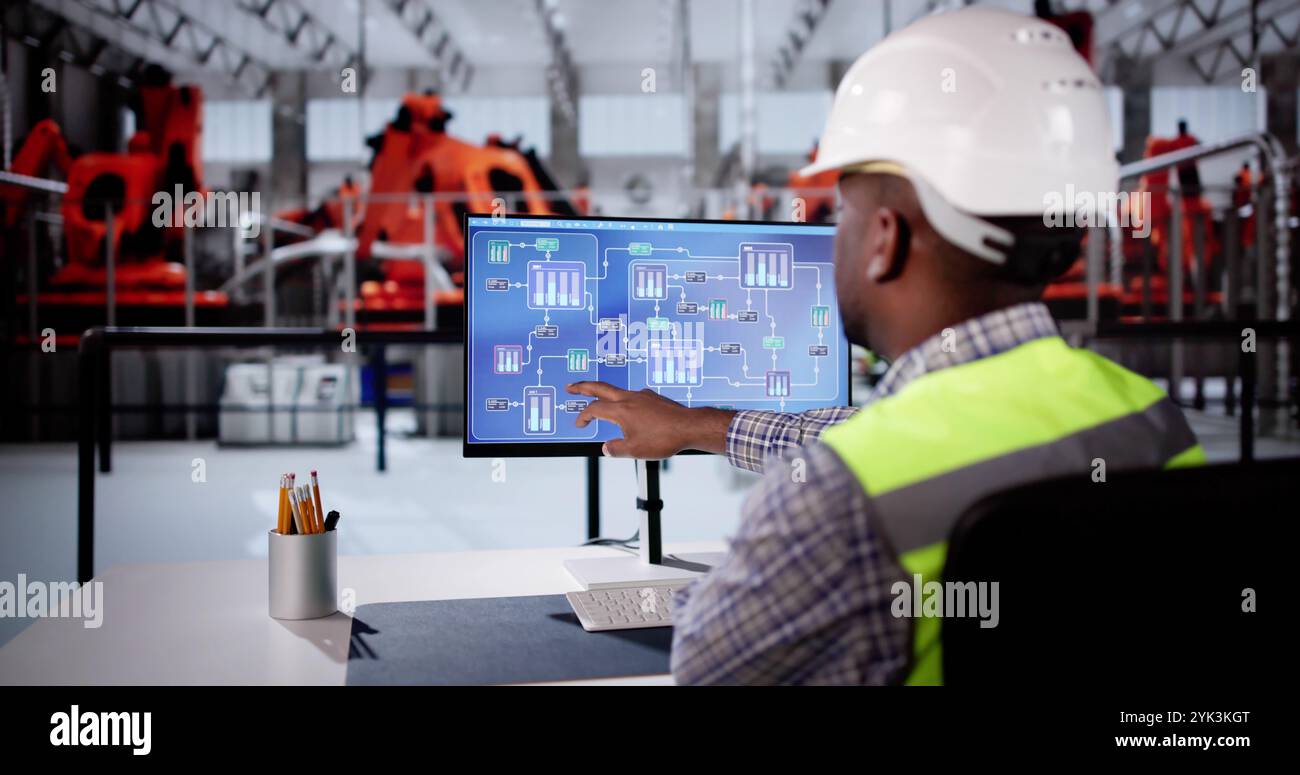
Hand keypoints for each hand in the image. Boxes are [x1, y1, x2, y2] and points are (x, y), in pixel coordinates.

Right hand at [566, 381, 733, 457]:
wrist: (690, 427)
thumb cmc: (664, 438)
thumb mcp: (634, 450)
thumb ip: (616, 449)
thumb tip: (606, 448)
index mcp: (621, 410)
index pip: (594, 409)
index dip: (583, 416)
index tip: (579, 424)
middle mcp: (630, 398)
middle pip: (600, 388)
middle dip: (583, 387)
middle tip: (571, 387)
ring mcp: (643, 395)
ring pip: (618, 391)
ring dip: (605, 394)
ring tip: (600, 400)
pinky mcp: (654, 398)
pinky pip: (634, 396)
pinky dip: (625, 401)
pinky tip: (630, 411)